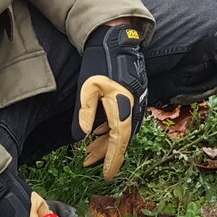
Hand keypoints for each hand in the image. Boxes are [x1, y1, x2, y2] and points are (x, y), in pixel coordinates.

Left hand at [75, 21, 147, 178]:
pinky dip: (111, 130)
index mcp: (122, 107)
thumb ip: (85, 114)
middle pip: (121, 139)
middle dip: (105, 153)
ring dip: (106, 142)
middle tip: (87, 162)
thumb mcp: (87, 88)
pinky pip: (124, 120)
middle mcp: (132, 107)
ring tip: (89, 151)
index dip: (112, 159)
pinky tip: (98, 132)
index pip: (119, 141)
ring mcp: (135, 102)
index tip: (106, 175)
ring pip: (122, 130)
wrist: (116, 41)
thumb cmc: (100, 63)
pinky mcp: (133, 97)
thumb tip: (81, 137)